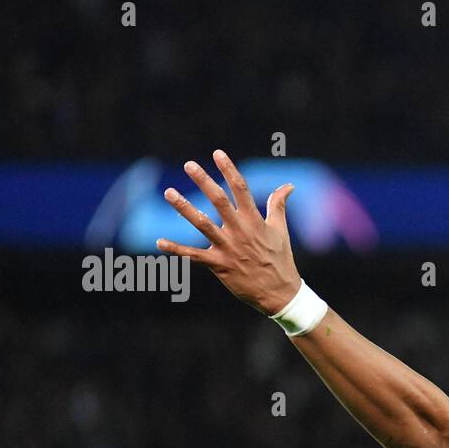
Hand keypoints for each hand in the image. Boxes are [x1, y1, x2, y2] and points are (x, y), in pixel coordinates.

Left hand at [157, 150, 300, 315]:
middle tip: (189, 165)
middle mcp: (240, 231)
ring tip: (169, 192)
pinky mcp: (220, 265)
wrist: (279, 294)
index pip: (241, 189)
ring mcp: (228, 248)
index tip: (217, 153)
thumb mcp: (280, 230)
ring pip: (202, 224)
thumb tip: (288, 186)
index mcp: (255, 221)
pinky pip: (194, 256)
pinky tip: (159, 242)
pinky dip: (176, 250)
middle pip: (219, 201)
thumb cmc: (281, 260)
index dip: (229, 170)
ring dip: (184, 208)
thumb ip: (279, 205)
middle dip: (204, 181)